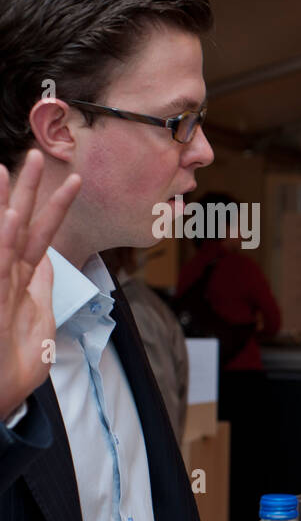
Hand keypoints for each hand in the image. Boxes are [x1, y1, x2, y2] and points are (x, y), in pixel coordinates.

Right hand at [0, 151, 80, 417]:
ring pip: (3, 238)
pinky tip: (13, 217)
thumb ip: (41, 290)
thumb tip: (46, 261)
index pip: (43, 236)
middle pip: (20, 225)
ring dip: (8, 204)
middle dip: (29, 190)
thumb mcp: (39, 325)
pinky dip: (5, 240)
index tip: (73, 180)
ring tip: (10, 168)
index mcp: (21, 282)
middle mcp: (5, 278)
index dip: (56, 207)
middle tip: (37, 153)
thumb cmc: (10, 367)